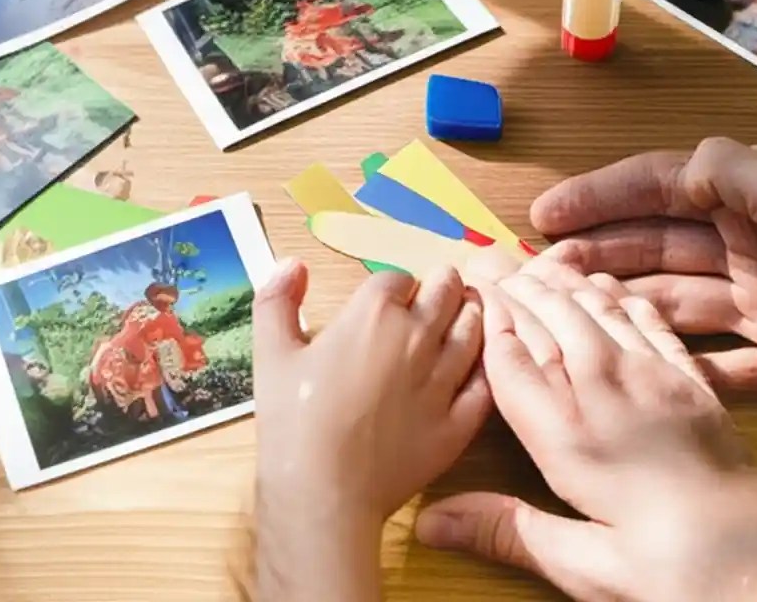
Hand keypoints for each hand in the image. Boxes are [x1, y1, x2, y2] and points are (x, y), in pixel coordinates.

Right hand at [251, 260, 491, 600]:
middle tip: (443, 290)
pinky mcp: (461, 420)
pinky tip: (479, 366)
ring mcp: (445, 378)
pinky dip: (486, 367)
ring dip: (472, 315)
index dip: (396, 285)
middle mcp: (418, 335)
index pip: (398, 277)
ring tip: (468, 313)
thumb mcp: (271, 353)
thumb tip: (292, 264)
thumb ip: (277, 301)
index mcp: (373, 312)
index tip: (392, 297)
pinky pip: (486, 382)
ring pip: (475, 329)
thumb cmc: (292, 422)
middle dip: (444, 286)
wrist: (322, 492)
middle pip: (447, 290)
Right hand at [416, 259, 756, 600]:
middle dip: (516, 283)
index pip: (512, 356)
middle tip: (487, 256)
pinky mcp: (691, 380)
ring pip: (595, 308)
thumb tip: (432, 522)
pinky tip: (604, 285)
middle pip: (550, 317)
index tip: (465, 285)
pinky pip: (646, 319)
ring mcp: (653, 378)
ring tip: (534, 258)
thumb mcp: (587, 566)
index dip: (486, 315)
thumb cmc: (679, 572)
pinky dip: (618, 295)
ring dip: (563, 280)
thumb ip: (508, 531)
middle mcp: (606, 391)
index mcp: (569, 435)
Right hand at [528, 137, 756, 409]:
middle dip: (597, 254)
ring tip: (564, 321)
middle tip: (537, 274)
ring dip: (622, 306)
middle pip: (655, 246)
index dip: (600, 197)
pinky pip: (712, 364)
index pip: (657, 188)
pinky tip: (625, 371)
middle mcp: (748, 247)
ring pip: (672, 303)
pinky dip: (673, 366)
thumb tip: (668, 172)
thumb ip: (723, 170)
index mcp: (750, 197)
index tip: (543, 215)